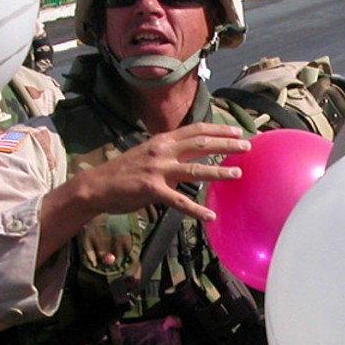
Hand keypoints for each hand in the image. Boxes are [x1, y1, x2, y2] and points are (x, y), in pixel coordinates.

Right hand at [56, 123, 249, 222]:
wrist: (96, 185)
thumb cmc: (124, 170)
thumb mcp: (148, 152)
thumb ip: (170, 152)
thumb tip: (192, 154)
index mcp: (162, 140)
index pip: (196, 130)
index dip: (218, 129)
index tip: (237, 130)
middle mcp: (162, 151)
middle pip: (201, 144)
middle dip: (227, 144)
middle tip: (248, 146)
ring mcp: (157, 170)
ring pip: (195, 170)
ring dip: (219, 171)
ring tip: (238, 173)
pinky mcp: (151, 190)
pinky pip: (179, 201)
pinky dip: (196, 209)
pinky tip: (210, 216)